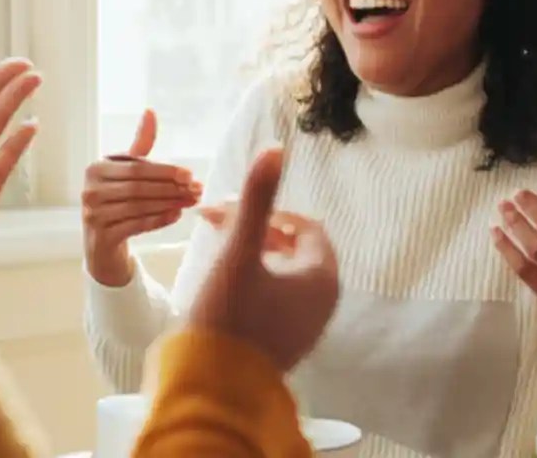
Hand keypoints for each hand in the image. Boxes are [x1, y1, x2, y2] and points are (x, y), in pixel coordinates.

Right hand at [81, 109, 200, 286]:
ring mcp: (93, 214)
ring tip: (191, 201)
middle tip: (197, 189)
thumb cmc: (117, 200)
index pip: (137, 168)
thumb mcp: (127, 171)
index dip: (165, 171)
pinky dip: (159, 220)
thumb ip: (140, 145)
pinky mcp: (101, 236)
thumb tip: (150, 111)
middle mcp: (90, 190)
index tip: (191, 175)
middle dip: (171, 188)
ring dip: (170, 203)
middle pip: (139, 187)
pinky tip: (176, 215)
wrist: (102, 243)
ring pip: (139, 206)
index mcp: (96, 169)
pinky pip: (136, 225)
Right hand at [188, 148, 338, 371]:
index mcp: (321, 275)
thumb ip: (257, 198)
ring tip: (215, 250)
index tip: (228, 210)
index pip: (302, 224)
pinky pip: (275, 297)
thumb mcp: (239, 250)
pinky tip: (223, 283)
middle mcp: (323, 300)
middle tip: (215, 223)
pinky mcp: (286, 341)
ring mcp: (306, 324)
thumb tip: (275, 148)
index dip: (265, 210)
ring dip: (251, 253)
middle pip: (292, 246)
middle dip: (254, 228)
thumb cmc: (228, 317)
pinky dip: (253, 281)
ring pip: (282, 271)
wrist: (213, 386)